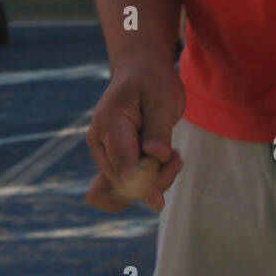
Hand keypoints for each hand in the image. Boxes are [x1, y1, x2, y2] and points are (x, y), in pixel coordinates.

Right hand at [84, 45, 185, 212]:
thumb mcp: (162, 99)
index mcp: (109, 123)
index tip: (159, 203)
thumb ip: (159, 129)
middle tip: (177, 157)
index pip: (122, 165)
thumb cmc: (152, 81)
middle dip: (154, 181)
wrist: (140, 72)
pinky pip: (124, 185)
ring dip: (154, 182)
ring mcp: (103, 152)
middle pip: (122, 181)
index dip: (141, 186)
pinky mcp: (112, 160)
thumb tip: (156, 157)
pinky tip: (163, 165)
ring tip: (173, 156)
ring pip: (124, 187)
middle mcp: (99, 141)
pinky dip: (146, 184)